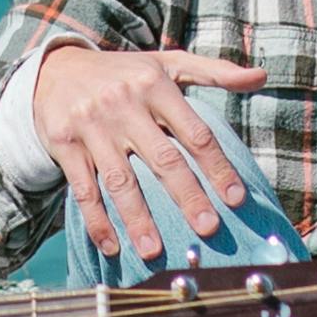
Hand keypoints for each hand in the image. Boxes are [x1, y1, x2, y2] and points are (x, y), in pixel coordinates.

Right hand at [33, 40, 265, 260]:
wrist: (55, 69)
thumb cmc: (123, 73)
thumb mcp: (167, 64)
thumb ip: (214, 72)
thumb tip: (261, 77)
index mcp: (155, 85)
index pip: (195, 132)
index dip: (217, 166)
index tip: (236, 198)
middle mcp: (123, 104)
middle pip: (162, 158)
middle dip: (186, 196)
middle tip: (208, 228)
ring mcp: (91, 126)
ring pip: (120, 179)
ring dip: (138, 219)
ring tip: (154, 252)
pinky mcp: (63, 144)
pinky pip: (83, 188)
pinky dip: (96, 220)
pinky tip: (112, 246)